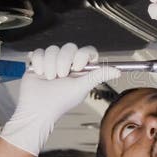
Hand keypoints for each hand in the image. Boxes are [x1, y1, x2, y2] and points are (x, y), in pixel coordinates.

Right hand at [0, 44, 120, 155]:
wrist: (37, 109)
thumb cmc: (60, 101)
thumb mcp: (82, 87)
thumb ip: (99, 76)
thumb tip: (118, 72)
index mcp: (81, 68)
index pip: (87, 51)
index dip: (82, 55)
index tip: (78, 66)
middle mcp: (68, 63)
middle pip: (69, 47)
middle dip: (63, 61)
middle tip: (61, 76)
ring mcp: (53, 61)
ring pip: (53, 49)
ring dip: (50, 65)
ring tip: (50, 79)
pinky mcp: (39, 61)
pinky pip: (39, 52)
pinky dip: (38, 63)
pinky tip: (40, 74)